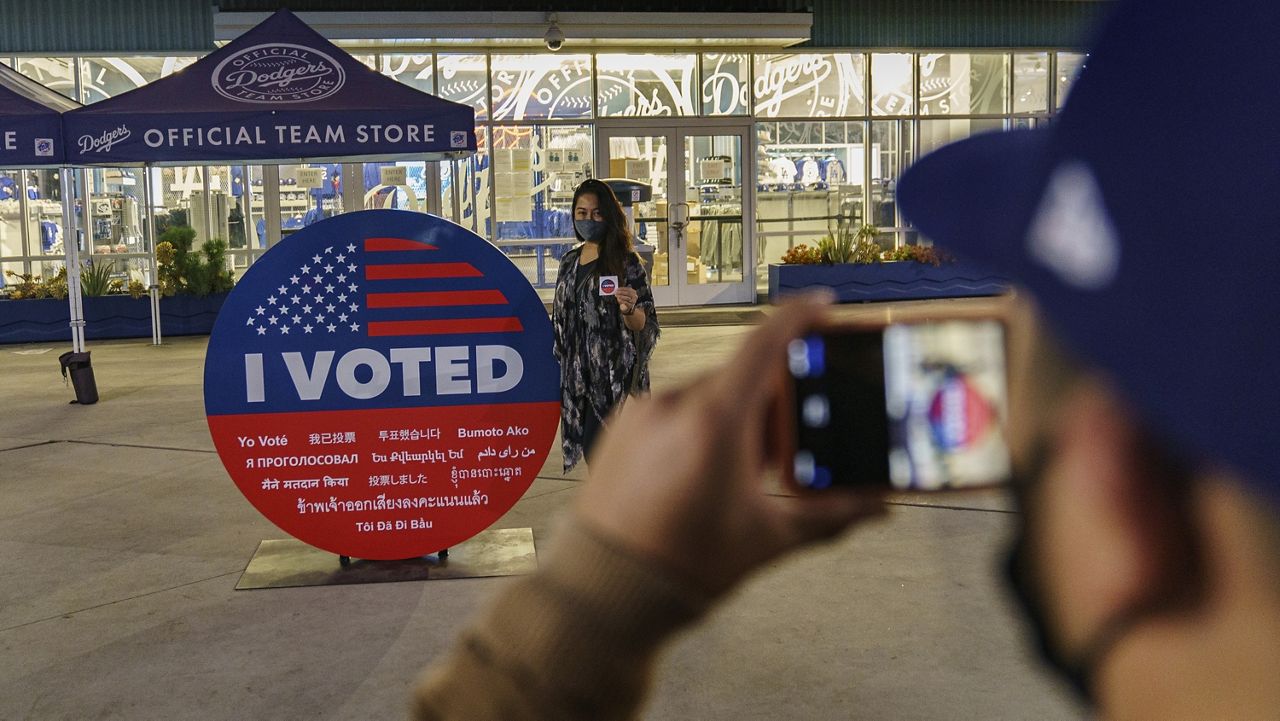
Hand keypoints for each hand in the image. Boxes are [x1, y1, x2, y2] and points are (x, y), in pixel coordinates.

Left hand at [574, 297, 886, 596]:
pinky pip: (671, 411)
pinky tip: (703, 473)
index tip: (825, 304)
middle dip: (771, 404)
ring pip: (705, 396)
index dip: (800, 316)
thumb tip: (879, 506)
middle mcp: (674, 403)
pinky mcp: (621, 428)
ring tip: (742, 472)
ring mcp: (642, 413)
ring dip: (732, 419)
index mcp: (716, 419)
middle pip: (740, 378)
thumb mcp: (768, 539)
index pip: (765, 342)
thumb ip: (831, 517)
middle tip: (787, 446)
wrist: (603, 591)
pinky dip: (696, 428)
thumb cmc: (685, 567)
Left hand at [614, 286, 638, 314]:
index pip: (628, 289)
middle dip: (621, 292)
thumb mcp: (624, 294)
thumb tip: (616, 290)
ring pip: (627, 298)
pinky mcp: (630, 305)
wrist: (626, 307)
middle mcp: (635, 296)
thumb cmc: (625, 299)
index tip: (617, 289)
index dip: (622, 289)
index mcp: (634, 292)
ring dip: (621, 296)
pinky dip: (622, 301)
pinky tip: (618, 299)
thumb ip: (621, 291)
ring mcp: (633, 301)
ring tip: (616, 296)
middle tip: (616, 292)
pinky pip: (626, 303)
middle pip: (628, 293)